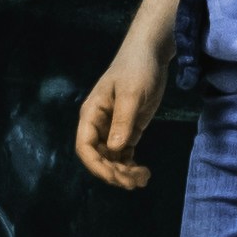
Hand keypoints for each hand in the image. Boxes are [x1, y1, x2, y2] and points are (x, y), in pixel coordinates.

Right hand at [75, 11, 174, 189]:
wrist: (151, 53)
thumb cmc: (137, 69)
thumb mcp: (131, 94)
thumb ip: (123, 120)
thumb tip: (114, 149)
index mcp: (91, 114)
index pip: (85, 147)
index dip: (97, 166)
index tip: (116, 177)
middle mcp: (99, 125)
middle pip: (98, 157)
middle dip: (114, 173)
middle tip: (135, 182)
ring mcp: (113, 128)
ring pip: (112, 159)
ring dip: (124, 173)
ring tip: (143, 179)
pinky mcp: (128, 129)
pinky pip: (124, 154)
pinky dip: (131, 165)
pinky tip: (143, 172)